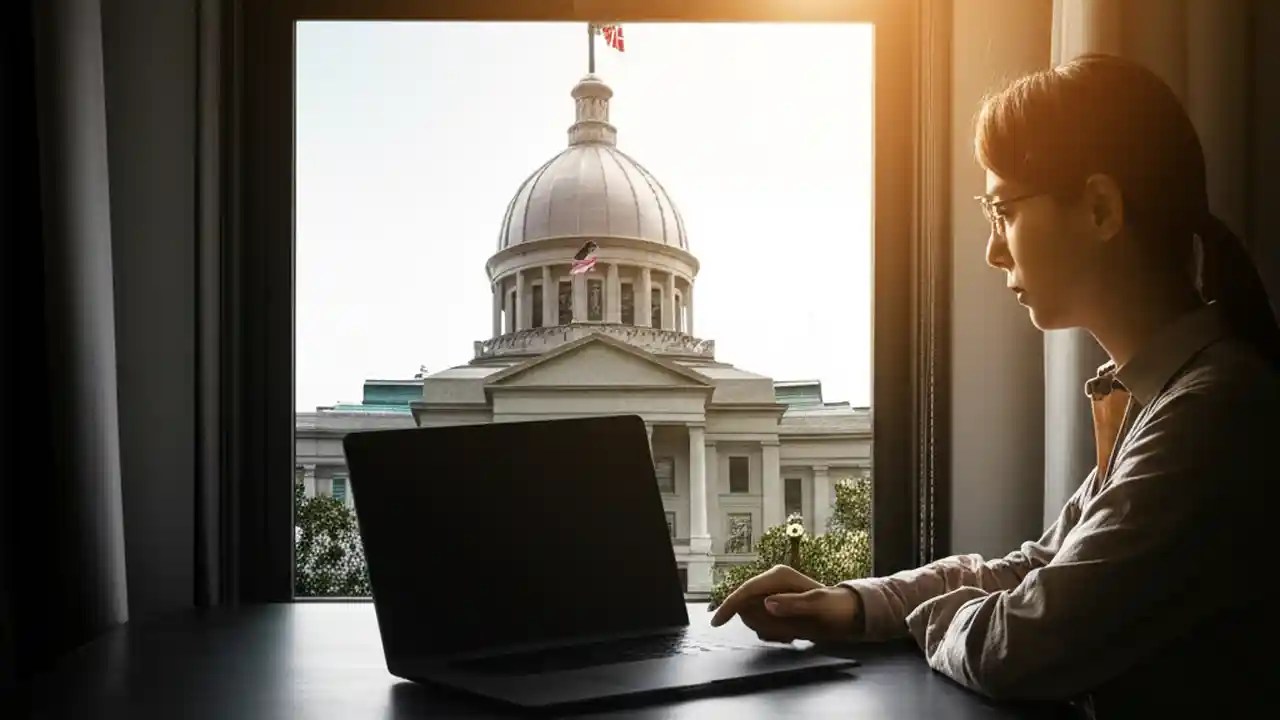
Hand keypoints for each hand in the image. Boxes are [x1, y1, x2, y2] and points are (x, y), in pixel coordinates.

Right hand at [709, 565, 861, 643]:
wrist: (847, 616)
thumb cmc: (835, 607)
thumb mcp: (818, 606)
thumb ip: (793, 604)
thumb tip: (767, 603)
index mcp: (778, 576)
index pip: (745, 590)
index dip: (729, 605)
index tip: (716, 622)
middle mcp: (771, 583)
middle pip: (746, 607)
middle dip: (761, 623)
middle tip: (787, 631)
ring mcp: (771, 596)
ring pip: (752, 618)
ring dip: (769, 630)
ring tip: (792, 632)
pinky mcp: (773, 608)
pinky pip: (761, 625)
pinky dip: (773, 633)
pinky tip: (791, 633)